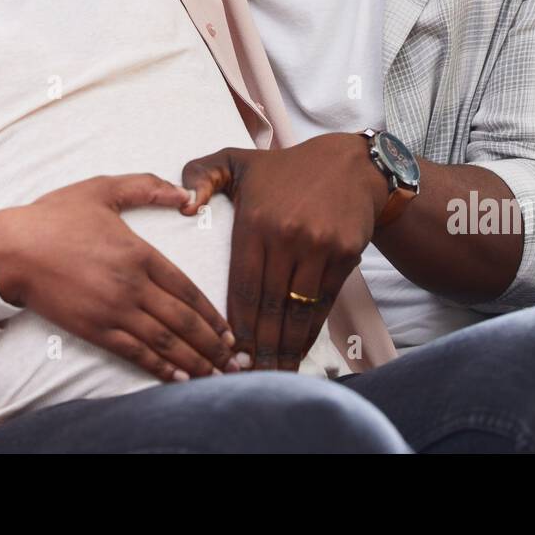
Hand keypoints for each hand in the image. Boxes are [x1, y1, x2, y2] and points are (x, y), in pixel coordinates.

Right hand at [0, 174, 239, 382]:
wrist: (11, 249)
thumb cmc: (55, 216)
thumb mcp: (103, 189)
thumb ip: (146, 187)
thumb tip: (186, 193)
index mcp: (138, 253)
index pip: (187, 288)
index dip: (212, 313)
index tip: (229, 329)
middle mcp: (131, 286)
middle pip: (182, 321)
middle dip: (212, 344)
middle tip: (236, 361)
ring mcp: (112, 311)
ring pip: (164, 342)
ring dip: (194, 361)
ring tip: (217, 375)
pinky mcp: (93, 329)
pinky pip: (134, 353)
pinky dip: (160, 367)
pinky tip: (179, 379)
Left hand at [180, 134, 383, 371]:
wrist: (350, 165)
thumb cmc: (286, 168)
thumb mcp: (237, 160)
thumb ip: (200, 173)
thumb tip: (183, 204)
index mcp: (255, 220)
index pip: (242, 285)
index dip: (236, 324)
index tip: (228, 351)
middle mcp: (286, 235)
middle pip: (269, 304)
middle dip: (259, 346)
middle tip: (248, 374)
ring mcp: (318, 246)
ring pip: (296, 309)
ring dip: (285, 347)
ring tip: (274, 373)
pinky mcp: (344, 255)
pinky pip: (323, 302)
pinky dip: (310, 330)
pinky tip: (299, 349)